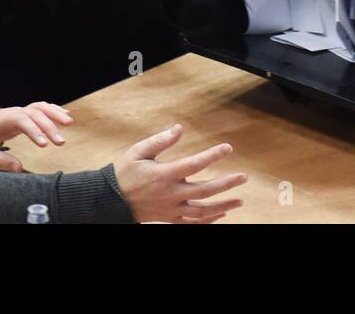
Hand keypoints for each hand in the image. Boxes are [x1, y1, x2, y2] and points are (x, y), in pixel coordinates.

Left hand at [0, 102, 73, 172]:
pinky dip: (54, 110)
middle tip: (61, 142)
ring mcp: (20, 111)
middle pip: (34, 114)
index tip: (44, 144)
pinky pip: (41, 108)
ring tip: (69, 123)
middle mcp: (13, 112)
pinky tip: (66, 115)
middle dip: (49, 126)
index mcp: (1, 120)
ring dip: (55, 114)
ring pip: (40, 107)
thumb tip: (19, 168)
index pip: (20, 120)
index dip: (33, 130)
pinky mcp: (25, 114)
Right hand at [114, 123, 246, 223]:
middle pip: (205, 191)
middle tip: (243, 178)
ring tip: (239, 201)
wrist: (111, 200)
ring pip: (202, 211)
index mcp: (165, 175)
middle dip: (226, 184)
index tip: (227, 148)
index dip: (213, 155)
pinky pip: (192, 224)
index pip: (195, 164)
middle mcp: (171, 194)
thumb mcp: (138, 151)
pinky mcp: (169, 219)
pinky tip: (220, 215)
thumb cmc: (125, 173)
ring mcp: (171, 209)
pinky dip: (208, 221)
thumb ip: (160, 140)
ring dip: (223, 206)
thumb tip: (179, 129)